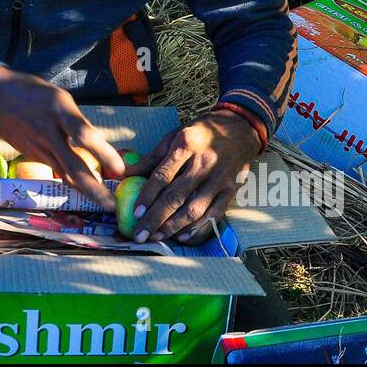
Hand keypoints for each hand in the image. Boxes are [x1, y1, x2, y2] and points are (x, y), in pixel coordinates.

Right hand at [0, 66, 124, 209]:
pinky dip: (71, 180)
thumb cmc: (33, 92)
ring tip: (105, 203)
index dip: (103, 153)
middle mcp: (48, 131)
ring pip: (63, 174)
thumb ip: (76, 121)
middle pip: (72, 166)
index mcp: (59, 110)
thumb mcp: (59, 98)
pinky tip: (85, 188)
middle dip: (94, 189)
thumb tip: (96, 143)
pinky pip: (55, 170)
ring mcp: (38, 146)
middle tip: (112, 205)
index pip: (84, 135)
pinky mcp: (31, 154)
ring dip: (85, 190)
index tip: (120, 170)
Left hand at [125, 110, 260, 244]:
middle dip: (155, 219)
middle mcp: (203, 163)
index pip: (162, 176)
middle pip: (176, 196)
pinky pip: (213, 215)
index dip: (147, 196)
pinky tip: (182, 237)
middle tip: (140, 235)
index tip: (135, 213)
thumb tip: (127, 174)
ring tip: (156, 237)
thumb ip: (152, 158)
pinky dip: (197, 229)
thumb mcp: (174, 136)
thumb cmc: (201, 133)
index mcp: (186, 145)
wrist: (240, 129)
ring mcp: (219, 179)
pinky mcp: (231, 191)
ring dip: (173, 227)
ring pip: (194, 210)